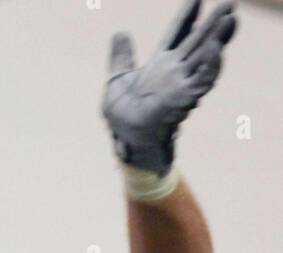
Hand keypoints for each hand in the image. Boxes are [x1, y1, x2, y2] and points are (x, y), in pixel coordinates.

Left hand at [103, 0, 236, 175]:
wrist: (123, 142)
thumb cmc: (122, 118)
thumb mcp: (117, 82)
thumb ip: (121, 58)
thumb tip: (120, 33)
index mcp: (160, 64)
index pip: (177, 34)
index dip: (186, 17)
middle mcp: (174, 72)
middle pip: (198, 41)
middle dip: (214, 23)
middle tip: (230, 3)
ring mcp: (181, 84)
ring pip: (205, 58)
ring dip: (219, 39)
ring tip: (229, 19)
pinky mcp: (183, 100)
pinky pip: (202, 80)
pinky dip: (210, 64)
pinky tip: (214, 48)